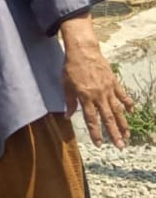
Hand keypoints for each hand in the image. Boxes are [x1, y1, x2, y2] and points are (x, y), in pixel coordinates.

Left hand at [63, 33, 133, 147]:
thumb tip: (68, 117)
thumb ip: (69, 102)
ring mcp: (108, 89)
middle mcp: (98, 96)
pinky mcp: (114, 82)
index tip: (99, 144)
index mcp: (85, 98)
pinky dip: (128, 104)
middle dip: (114, 134)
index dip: (95, 133)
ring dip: (123, 124)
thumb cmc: (71, 68)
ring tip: (127, 135)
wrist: (83, 51)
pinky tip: (131, 112)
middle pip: (108, 118)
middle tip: (121, 146)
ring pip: (118, 110)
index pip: (91, 120)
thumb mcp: (65, 85)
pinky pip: (122, 95)